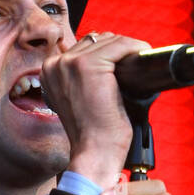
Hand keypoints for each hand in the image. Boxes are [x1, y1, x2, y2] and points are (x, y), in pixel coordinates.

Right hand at [40, 31, 150, 188]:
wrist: (95, 153)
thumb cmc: (94, 135)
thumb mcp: (82, 100)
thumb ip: (86, 79)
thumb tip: (113, 60)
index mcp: (50, 71)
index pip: (84, 48)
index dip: (107, 53)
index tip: (124, 62)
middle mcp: (55, 64)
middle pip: (95, 41)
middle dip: (118, 51)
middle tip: (136, 63)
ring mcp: (71, 62)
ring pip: (108, 41)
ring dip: (127, 50)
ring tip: (140, 61)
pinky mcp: (89, 65)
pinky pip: (119, 45)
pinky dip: (134, 48)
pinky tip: (143, 55)